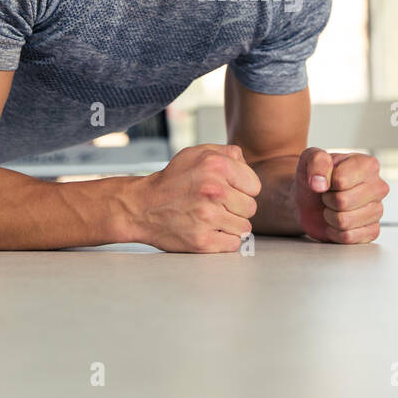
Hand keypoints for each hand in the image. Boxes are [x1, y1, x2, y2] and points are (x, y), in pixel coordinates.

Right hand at [129, 144, 260, 252]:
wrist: (142, 207)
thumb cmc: (172, 181)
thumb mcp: (197, 154)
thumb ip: (227, 154)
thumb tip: (248, 166)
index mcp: (216, 166)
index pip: (255, 186)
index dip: (242, 189)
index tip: (226, 190)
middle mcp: (214, 190)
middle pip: (251, 208)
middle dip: (236, 207)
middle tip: (216, 205)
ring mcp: (208, 217)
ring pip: (244, 227)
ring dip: (231, 225)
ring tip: (211, 217)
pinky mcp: (202, 241)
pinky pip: (233, 244)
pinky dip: (224, 240)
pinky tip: (209, 230)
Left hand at [292, 148, 386, 243]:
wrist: (311, 200)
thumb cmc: (316, 178)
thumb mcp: (309, 159)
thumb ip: (315, 161)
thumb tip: (319, 183)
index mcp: (368, 165)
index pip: (341, 180)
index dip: (327, 182)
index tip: (328, 179)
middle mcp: (378, 187)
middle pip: (343, 202)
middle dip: (328, 200)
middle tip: (329, 195)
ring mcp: (378, 210)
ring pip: (344, 221)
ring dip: (330, 217)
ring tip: (333, 207)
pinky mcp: (372, 231)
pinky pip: (347, 237)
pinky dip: (335, 232)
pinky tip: (337, 222)